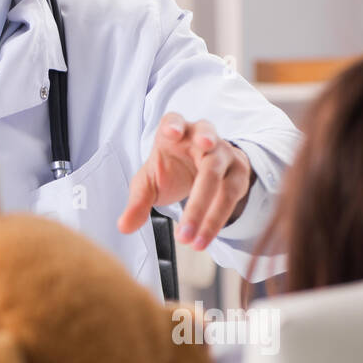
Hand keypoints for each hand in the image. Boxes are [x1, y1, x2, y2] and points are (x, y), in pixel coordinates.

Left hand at [117, 112, 253, 250]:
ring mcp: (224, 154)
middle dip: (197, 192)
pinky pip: (231, 197)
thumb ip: (138, 201)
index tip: (172, 132)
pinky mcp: (239, 172)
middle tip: (184, 221)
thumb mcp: (150, 181)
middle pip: (206, 157)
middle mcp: (203, 136)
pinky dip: (216, 220)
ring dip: (206, 214)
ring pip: (220, 181)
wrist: (200, 166)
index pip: (175, 120)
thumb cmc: (171, 167)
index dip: (175, 125)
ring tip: (189, 242)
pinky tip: (202, 239)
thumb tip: (124, 227)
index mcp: (176, 131)